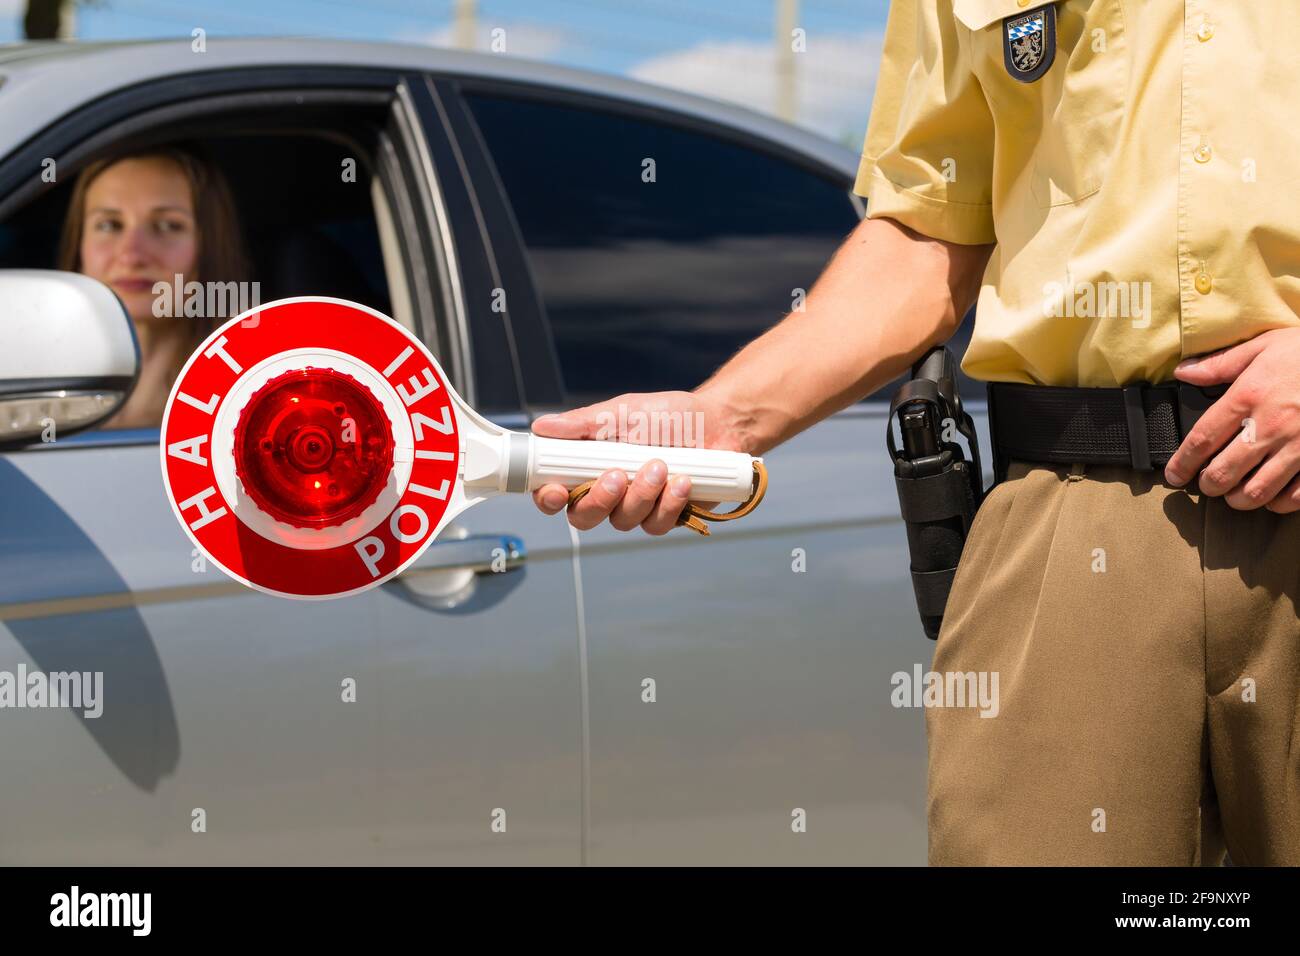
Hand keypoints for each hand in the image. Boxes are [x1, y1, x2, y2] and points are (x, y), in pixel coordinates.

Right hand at [529, 390, 744, 533]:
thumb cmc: (668, 415)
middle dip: (599, 500)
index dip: (549, 498)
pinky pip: (657, 524)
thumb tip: (543, 426)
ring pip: (623, 521)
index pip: (555, 493)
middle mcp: (609, 492)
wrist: (719, 423)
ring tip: (660, 465)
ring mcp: (638, 507)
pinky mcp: (667, 516)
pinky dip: (669, 503)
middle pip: (584, 517)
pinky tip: (683, 481)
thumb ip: (584, 424)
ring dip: (641, 495)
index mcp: (589, 466)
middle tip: (617, 476)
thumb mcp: (622, 412)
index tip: (557, 490)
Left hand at [1164, 327, 1299, 510]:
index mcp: (1248, 396)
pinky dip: (1279, 502)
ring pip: (1256, 491)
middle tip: (1205, 484)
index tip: (1173, 475)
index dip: (1182, 463)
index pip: (1202, 439)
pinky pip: (1296, 496)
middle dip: (1207, 485)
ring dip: (1238, 499)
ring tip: (1233, 494)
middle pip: (1223, 473)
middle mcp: (1270, 425)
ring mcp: (1299, 446)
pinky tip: (1271, 496)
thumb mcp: (1264, 346)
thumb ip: (1220, 363)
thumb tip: (1183, 373)